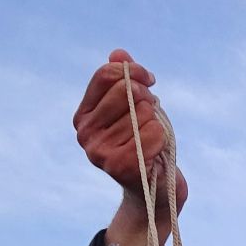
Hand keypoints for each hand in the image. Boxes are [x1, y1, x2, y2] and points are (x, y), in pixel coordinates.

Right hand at [74, 49, 188, 210]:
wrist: (153, 192)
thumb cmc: (145, 145)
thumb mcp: (135, 108)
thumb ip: (125, 80)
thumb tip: (118, 54)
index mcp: (83, 116)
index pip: (107, 75)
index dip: (133, 71)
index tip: (149, 80)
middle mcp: (85, 134)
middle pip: (125, 90)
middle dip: (147, 98)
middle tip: (151, 117)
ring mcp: (99, 152)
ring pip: (142, 113)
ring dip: (156, 123)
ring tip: (151, 141)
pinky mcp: (119, 166)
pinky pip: (152, 133)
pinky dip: (161, 139)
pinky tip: (155, 153)